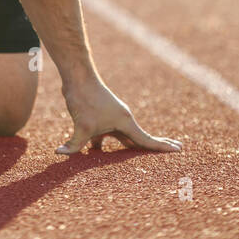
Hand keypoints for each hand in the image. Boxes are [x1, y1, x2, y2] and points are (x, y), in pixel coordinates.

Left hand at [57, 77, 181, 154]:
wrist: (77, 76)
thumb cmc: (84, 99)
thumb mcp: (81, 125)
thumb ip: (74, 145)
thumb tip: (60, 153)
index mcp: (125, 122)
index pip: (146, 140)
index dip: (162, 147)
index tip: (179, 150)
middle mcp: (122, 120)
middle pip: (140, 139)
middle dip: (155, 146)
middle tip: (177, 149)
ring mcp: (111, 118)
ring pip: (122, 139)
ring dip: (127, 150)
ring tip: (138, 162)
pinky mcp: (99, 117)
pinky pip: (106, 137)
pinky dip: (103, 147)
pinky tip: (94, 155)